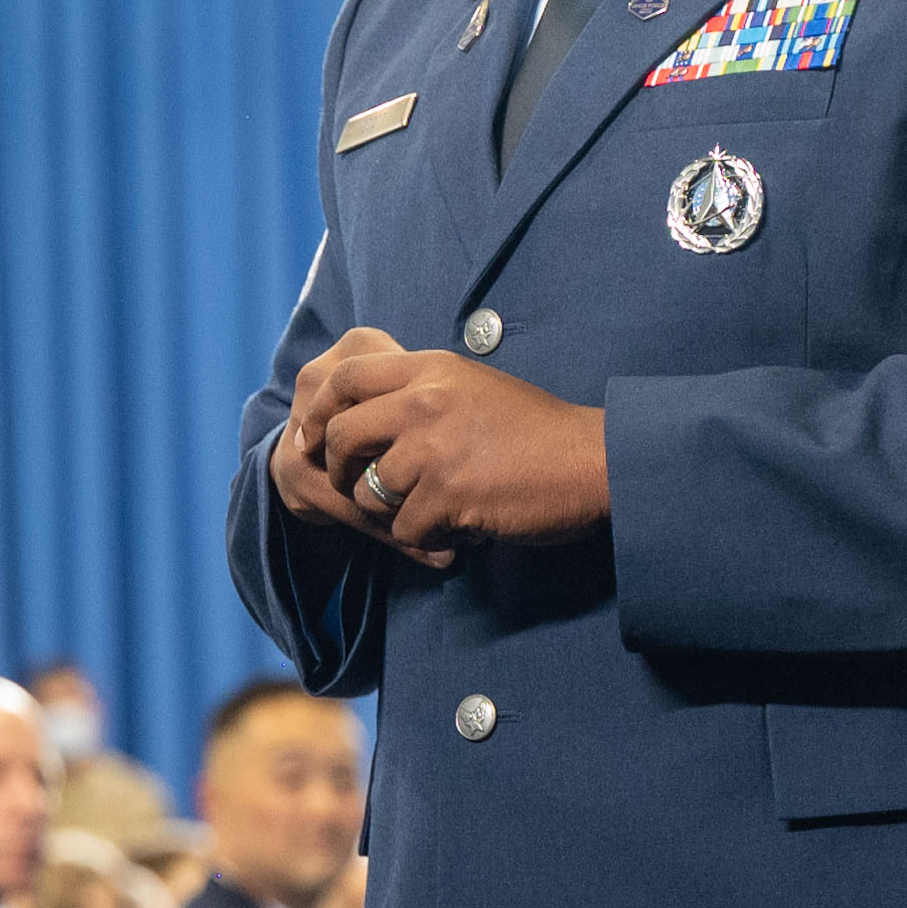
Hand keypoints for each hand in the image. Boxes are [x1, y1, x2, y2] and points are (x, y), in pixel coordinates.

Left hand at [291, 331, 608, 560]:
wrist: (592, 460)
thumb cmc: (536, 430)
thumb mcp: (471, 386)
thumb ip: (419, 392)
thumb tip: (362, 414)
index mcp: (430, 370)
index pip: (344, 377)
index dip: (318, 410)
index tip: (315, 438)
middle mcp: (423, 404)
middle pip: (340, 436)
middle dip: (339, 470)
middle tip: (358, 487)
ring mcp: (433, 450)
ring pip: (368, 491)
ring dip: (393, 510)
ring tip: (433, 508)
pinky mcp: (447, 495)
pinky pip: (406, 529)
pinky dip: (428, 537)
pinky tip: (461, 527)